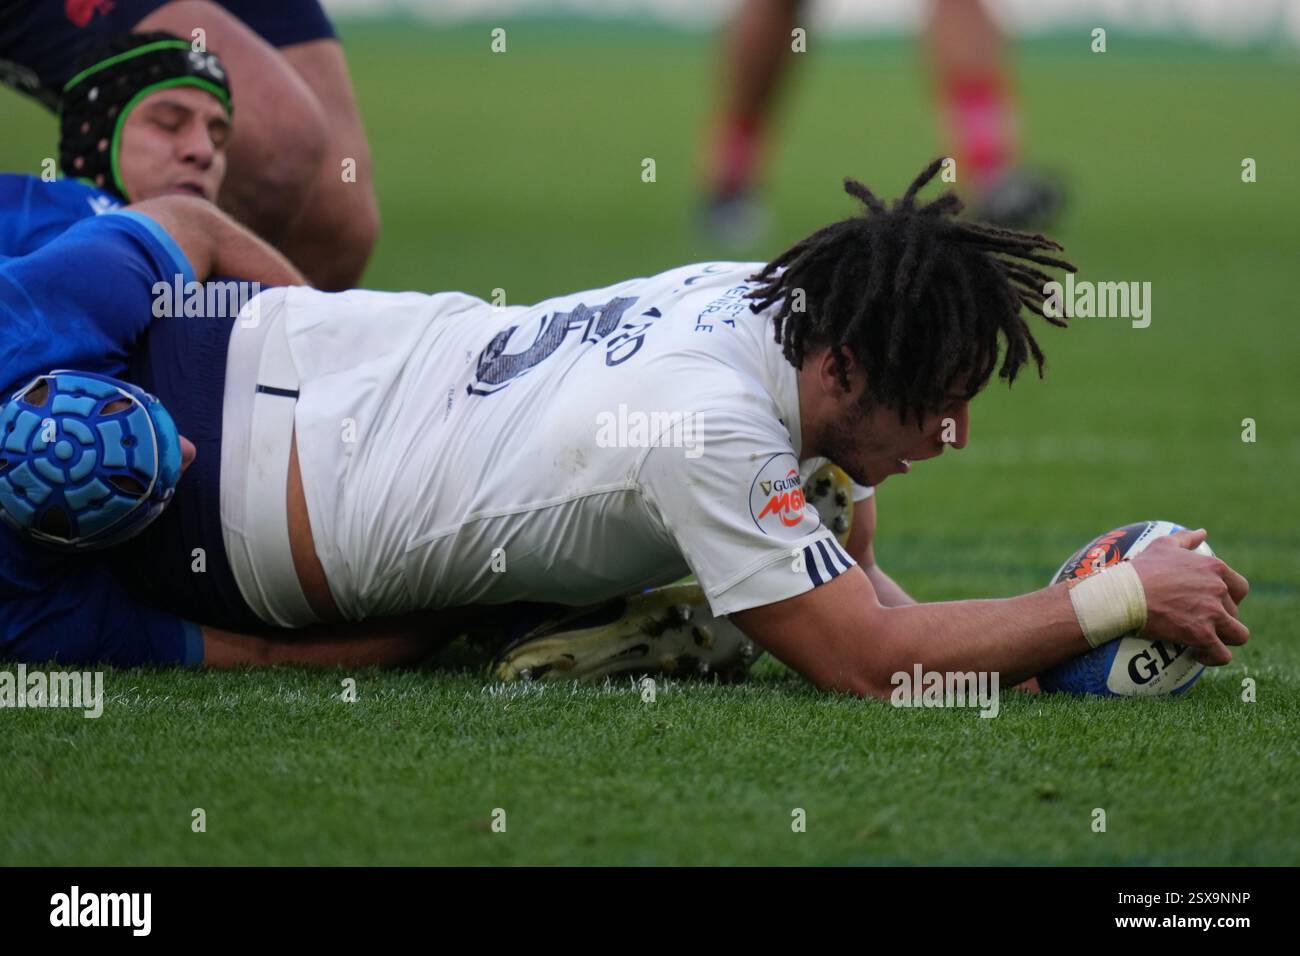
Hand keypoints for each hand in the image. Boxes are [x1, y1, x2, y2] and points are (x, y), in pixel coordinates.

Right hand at [1129, 529, 1249, 665]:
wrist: (1125, 594)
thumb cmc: (1141, 568)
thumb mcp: (1163, 545)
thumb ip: (1186, 538)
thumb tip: (1202, 533)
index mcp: (1214, 568)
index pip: (1240, 588)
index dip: (1231, 599)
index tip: (1216, 604)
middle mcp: (1219, 590)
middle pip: (1235, 612)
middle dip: (1221, 619)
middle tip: (1201, 623)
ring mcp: (1212, 613)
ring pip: (1238, 635)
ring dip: (1224, 639)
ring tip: (1206, 642)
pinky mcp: (1202, 634)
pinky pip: (1221, 654)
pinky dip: (1212, 657)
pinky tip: (1196, 653)